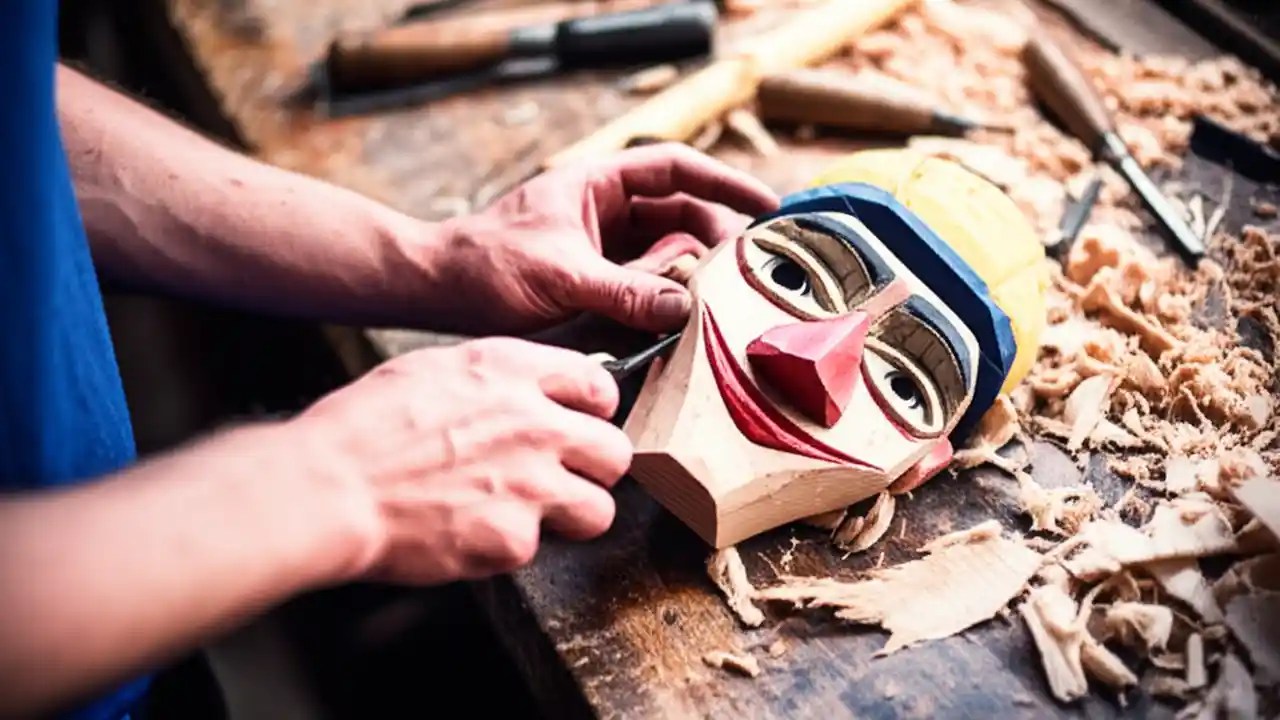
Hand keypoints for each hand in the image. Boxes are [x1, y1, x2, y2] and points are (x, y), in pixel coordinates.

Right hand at [294, 337, 629, 584]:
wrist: (329, 485)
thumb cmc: (364, 427)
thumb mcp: (434, 370)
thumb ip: (495, 380)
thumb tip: (528, 391)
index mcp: (514, 373)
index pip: (600, 387)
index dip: (593, 410)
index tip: (581, 424)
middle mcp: (535, 424)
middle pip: (615, 452)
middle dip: (595, 469)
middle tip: (568, 477)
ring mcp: (532, 484)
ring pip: (599, 510)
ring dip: (571, 516)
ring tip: (529, 514)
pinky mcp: (514, 538)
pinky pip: (536, 549)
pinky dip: (508, 547)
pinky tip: (473, 533)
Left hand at [431, 143, 778, 335]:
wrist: (436, 292)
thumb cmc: (485, 263)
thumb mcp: (560, 275)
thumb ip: (624, 290)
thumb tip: (683, 307)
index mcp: (599, 184)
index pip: (676, 169)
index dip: (725, 183)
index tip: (766, 207)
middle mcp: (607, 212)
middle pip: (680, 217)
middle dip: (713, 243)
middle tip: (742, 275)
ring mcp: (602, 248)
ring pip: (665, 256)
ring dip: (690, 278)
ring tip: (718, 304)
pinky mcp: (596, 283)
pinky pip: (644, 288)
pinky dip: (664, 303)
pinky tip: (681, 324)